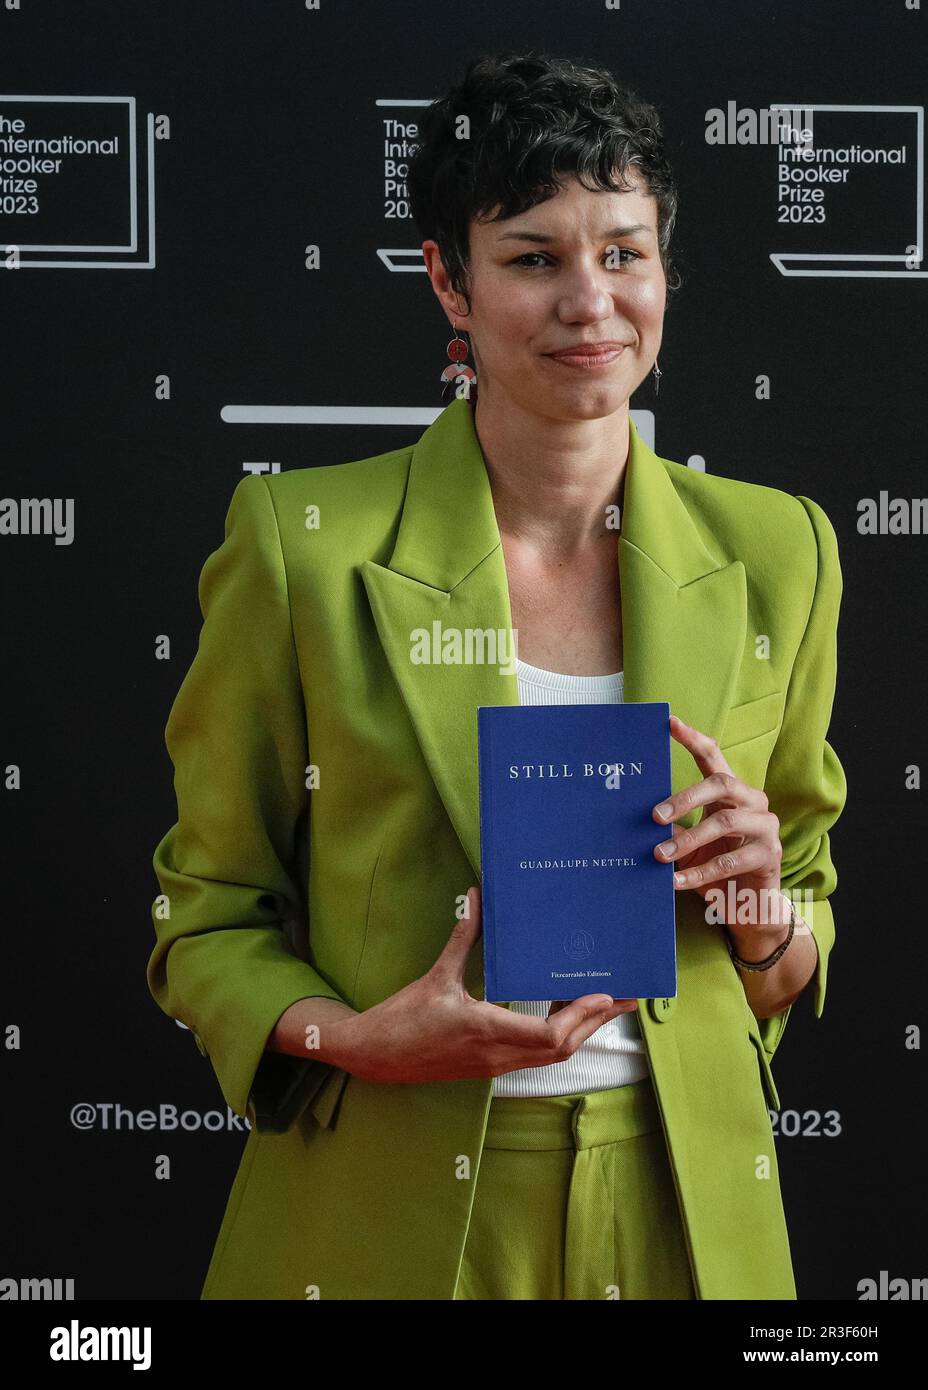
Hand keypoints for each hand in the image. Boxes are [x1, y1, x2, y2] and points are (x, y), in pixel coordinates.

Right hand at [329, 887, 638, 1083]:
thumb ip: (462, 938)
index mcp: (486, 1030)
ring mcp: (495, 1066)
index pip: (549, 1035)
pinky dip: (560, 1037)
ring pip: (553, 1057)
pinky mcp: (490, 1068)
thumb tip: (475, 897)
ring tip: (606, 1005)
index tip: (604, 994)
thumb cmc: (403, 1018)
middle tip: (627, 997)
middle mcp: (498, 1055)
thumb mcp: (435, 976)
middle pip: (563, 1048)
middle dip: (597, 1022)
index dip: (580, 1016)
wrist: (376, 1057)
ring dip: (583, 1031)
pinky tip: (568, 1017)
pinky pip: (536, 1057)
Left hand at [651, 714, 783, 926]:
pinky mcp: (770, 854)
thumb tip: (635, 819)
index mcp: (731, 792)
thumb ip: (672, 828)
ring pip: (724, 822)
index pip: (714, 757)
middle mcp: (752, 801)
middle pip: (722, 783)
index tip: (670, 723)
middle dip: (685, 797)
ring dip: (688, 839)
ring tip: (660, 855)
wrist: (749, 906)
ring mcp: (765, 826)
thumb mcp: (690, 845)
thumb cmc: (716, 868)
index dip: (693, 739)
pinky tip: (677, 881)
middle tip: (654, 816)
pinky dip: (700, 872)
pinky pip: (731, 861)